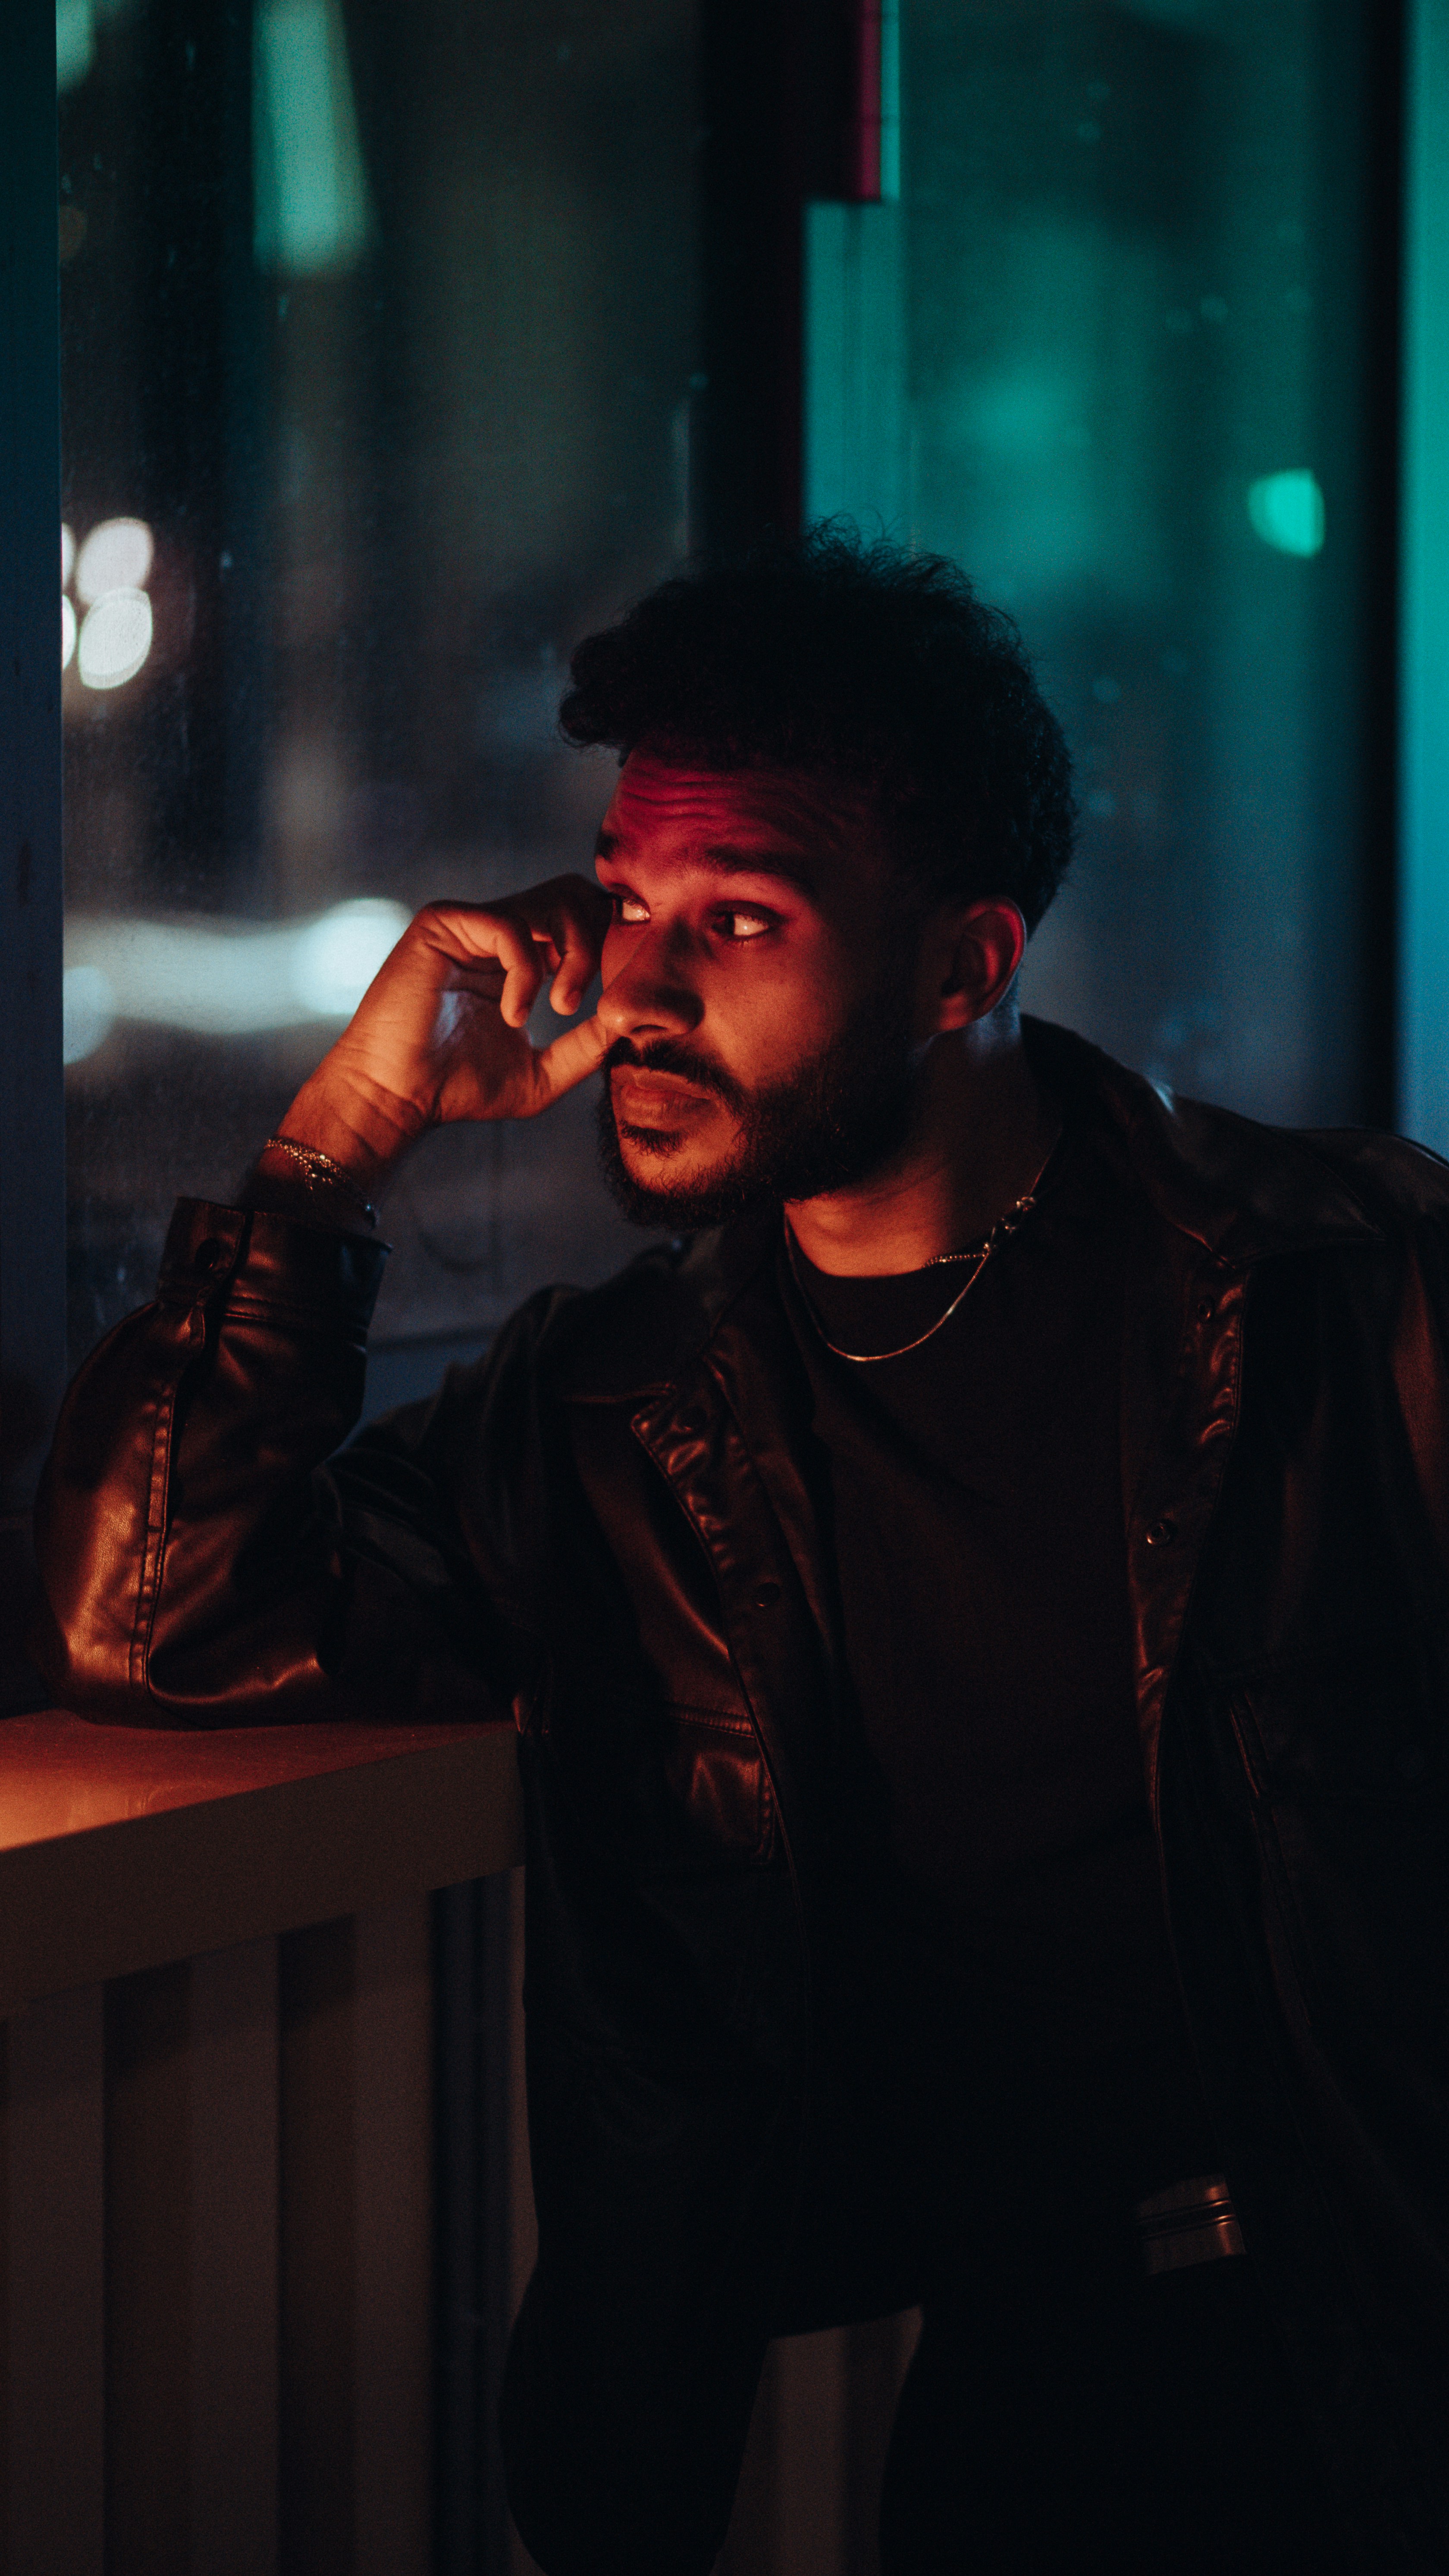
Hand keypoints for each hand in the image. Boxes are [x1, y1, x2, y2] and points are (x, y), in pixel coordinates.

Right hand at [272, 876, 613, 1183]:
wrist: (398, 1096)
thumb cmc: (458, 1089)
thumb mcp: (544, 1073)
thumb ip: (588, 1046)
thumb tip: (632, 1020)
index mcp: (520, 959)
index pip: (579, 916)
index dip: (613, 928)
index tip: (635, 965)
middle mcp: (496, 934)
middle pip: (572, 893)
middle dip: (598, 935)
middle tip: (587, 992)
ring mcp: (470, 924)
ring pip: (550, 901)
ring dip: (573, 954)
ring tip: (559, 1007)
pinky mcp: (444, 923)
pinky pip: (512, 925)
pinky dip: (527, 972)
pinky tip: (513, 1013)